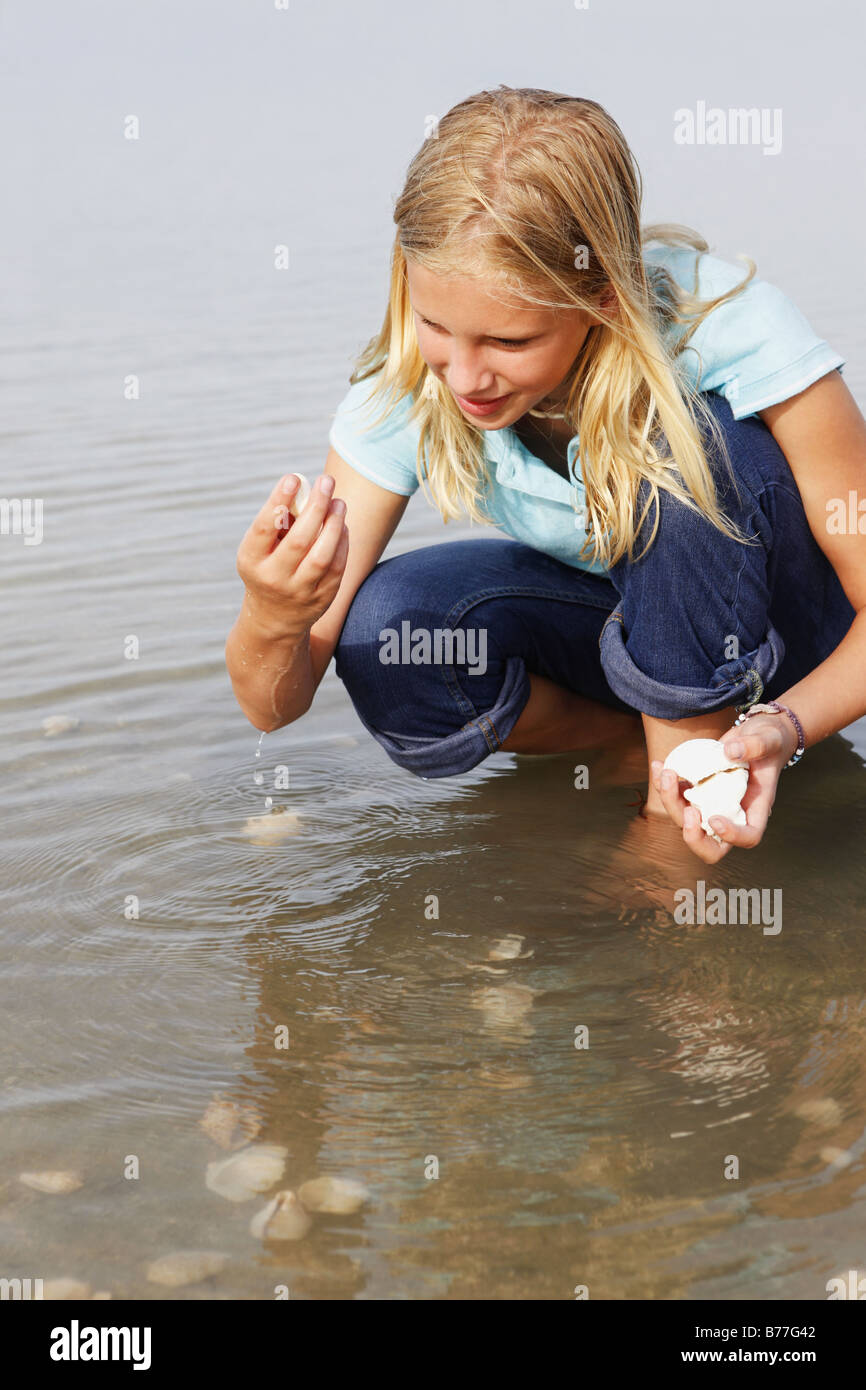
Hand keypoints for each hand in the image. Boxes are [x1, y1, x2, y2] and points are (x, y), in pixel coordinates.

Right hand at [235, 472, 348, 638]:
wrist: (274, 617)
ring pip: (322, 557)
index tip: (294, 478)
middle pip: (299, 541)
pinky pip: (337, 568)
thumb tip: (307, 488)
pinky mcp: (321, 599)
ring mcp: (299, 592)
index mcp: (252, 561)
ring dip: (334, 525)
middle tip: (327, 481)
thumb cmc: (268, 567)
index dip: (279, 501)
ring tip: (339, 503)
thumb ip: (279, 522)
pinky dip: (342, 543)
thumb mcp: (261, 549)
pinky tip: (342, 525)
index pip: (264, 528)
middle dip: (316, 507)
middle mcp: (274, 578)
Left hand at [649, 714, 798, 861]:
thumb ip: (756, 745)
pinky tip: (659, 765)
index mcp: (755, 807)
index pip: (749, 837)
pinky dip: (663, 784)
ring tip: (667, 772)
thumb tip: (731, 751)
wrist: (753, 734)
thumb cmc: (770, 740)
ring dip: (670, 801)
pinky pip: (675, 796)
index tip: (715, 819)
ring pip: (685, 820)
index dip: (732, 836)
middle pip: (711, 844)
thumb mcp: (770, 738)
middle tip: (689, 810)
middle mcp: (731, 812)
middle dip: (693, 836)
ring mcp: (711, 804)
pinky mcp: (695, 790)